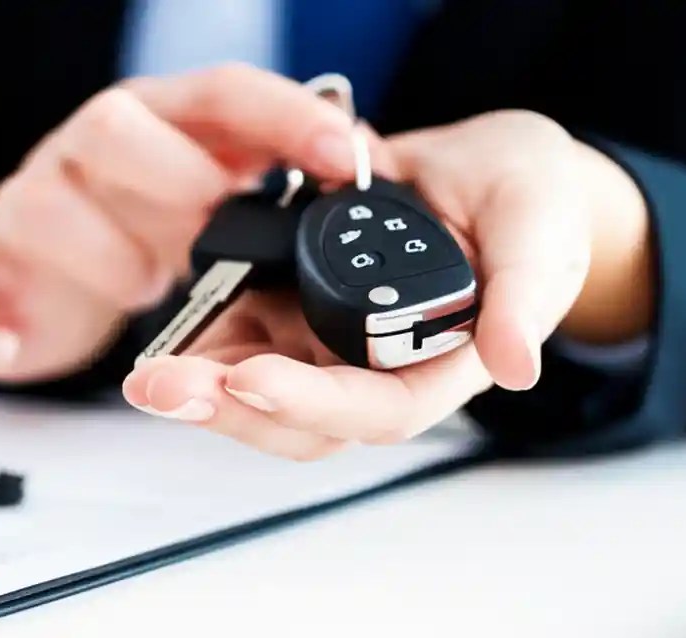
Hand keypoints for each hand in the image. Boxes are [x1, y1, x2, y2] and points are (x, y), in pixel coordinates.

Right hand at [0, 64, 362, 384]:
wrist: (36, 277)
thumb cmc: (140, 228)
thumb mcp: (215, 198)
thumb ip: (281, 179)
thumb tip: (369, 164)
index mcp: (156, 129)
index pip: (220, 95)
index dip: (283, 117)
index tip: (347, 155)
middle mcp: (84, 159)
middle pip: (112, 125)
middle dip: (172, 174)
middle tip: (215, 226)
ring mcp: (26, 218)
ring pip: (35, 209)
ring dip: (95, 254)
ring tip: (141, 291)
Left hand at [122, 110, 652, 459]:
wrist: (483, 171)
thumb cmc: (524, 203)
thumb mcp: (539, 229)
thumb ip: (527, 293)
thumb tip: (514, 365)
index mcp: (442, 364)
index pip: (378, 410)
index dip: (314, 401)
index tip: (253, 376)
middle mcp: (377, 371)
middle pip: (300, 419)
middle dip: (230, 409)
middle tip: (163, 388)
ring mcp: (330, 347)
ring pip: (258, 394)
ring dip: (200, 389)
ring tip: (146, 377)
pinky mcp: (294, 315)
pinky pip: (239, 344)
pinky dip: (200, 345)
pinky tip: (161, 343)